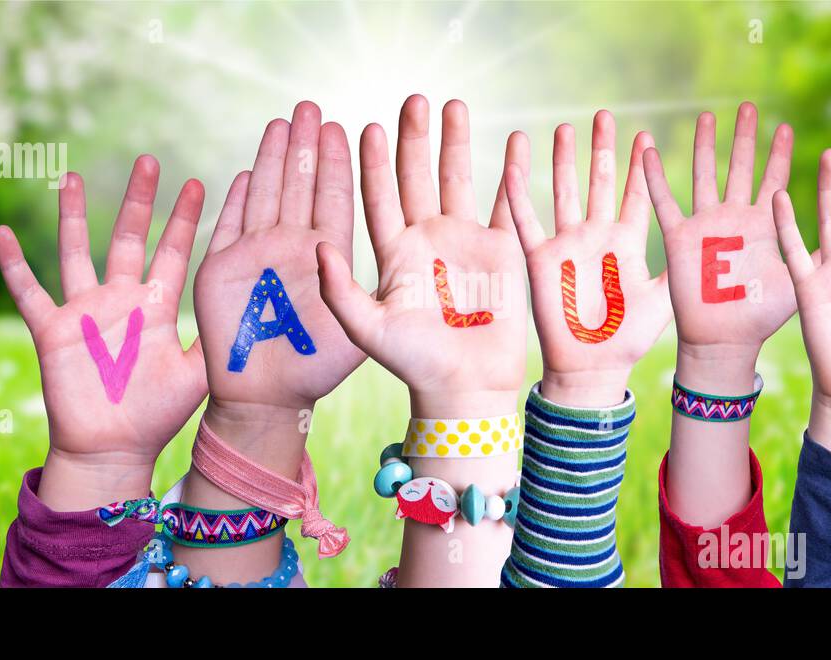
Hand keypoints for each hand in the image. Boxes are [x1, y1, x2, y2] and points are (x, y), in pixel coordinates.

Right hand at [0, 156, 207, 508]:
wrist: (114, 450)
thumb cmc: (159, 415)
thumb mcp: (199, 373)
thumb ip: (218, 338)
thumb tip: (256, 310)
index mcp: (157, 307)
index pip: (174, 252)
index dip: (186, 220)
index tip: (199, 182)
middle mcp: (121, 300)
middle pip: (128, 238)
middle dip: (138, 201)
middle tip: (149, 160)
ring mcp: (85, 312)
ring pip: (76, 251)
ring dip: (72, 215)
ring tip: (70, 175)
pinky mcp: (53, 331)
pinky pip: (28, 293)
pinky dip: (14, 265)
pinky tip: (1, 234)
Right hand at [193, 102, 364, 471]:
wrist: (268, 398)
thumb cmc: (317, 369)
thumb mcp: (352, 331)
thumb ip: (347, 293)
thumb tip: (330, 250)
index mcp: (327, 256)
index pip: (334, 198)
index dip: (338, 164)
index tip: (345, 128)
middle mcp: (292, 247)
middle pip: (299, 185)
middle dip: (305, 146)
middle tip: (311, 106)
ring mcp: (256, 254)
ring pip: (265, 195)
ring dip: (272, 159)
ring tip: (281, 123)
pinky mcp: (222, 267)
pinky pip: (228, 224)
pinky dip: (234, 198)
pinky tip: (242, 169)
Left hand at [317, 95, 527, 417]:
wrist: (466, 389)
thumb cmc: (415, 365)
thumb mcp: (368, 330)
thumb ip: (340, 290)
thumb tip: (318, 246)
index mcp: (393, 253)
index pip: (378, 196)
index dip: (373, 163)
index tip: (368, 127)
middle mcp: (426, 240)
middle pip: (417, 177)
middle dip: (415, 138)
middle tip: (413, 99)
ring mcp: (464, 242)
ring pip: (458, 180)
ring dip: (455, 142)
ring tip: (453, 104)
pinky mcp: (501, 251)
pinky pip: (505, 203)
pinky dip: (509, 173)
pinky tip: (512, 141)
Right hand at [504, 111, 670, 406]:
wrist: (592, 368)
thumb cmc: (630, 340)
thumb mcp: (664, 299)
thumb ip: (680, 267)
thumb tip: (716, 242)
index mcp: (627, 243)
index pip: (634, 194)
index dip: (638, 165)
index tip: (644, 132)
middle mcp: (597, 237)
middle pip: (598, 182)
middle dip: (601, 148)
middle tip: (604, 114)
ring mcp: (568, 245)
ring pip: (564, 191)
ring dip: (563, 160)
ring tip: (564, 128)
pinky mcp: (541, 260)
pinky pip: (527, 221)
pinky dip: (518, 193)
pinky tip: (513, 163)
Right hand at [643, 102, 795, 390]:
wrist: (725, 341)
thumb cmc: (764, 317)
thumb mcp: (802, 281)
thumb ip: (821, 254)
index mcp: (764, 226)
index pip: (774, 180)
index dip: (778, 154)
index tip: (785, 126)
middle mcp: (734, 220)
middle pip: (739, 168)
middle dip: (744, 138)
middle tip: (749, 107)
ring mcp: (705, 226)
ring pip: (704, 176)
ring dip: (704, 147)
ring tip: (707, 116)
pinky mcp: (679, 239)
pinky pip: (664, 202)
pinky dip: (653, 176)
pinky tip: (646, 148)